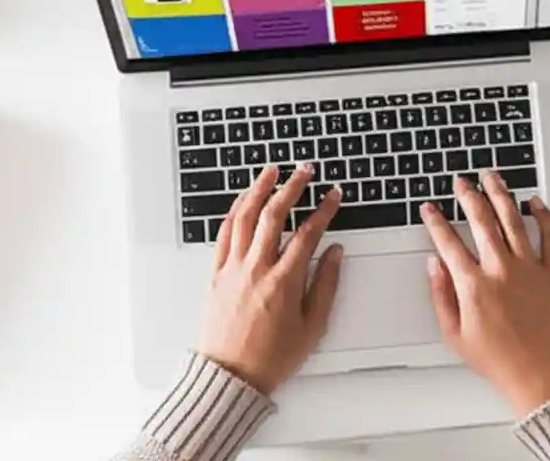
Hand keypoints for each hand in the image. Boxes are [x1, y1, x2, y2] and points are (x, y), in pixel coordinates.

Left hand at [196, 164, 343, 393]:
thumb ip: (325, 285)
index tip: (333, 195)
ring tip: (271, 172)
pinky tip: (242, 201)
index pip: (308, 233)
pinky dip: (234, 212)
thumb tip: (333, 253)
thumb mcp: (312, 327)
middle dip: (292, 187)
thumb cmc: (271, 358)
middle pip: (274, 215)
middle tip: (304, 172)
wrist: (230, 377)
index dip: (323, 209)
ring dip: (258, 189)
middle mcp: (256, 269)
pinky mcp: (215, 274)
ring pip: (245, 217)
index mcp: (283, 282)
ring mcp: (232, 269)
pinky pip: (224, 234)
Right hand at [422, 171, 549, 416]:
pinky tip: (535, 202)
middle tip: (461, 182)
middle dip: (468, 196)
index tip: (430, 209)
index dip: (435, 221)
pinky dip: (543, 216)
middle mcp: (501, 270)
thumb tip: (434, 265)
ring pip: (513, 220)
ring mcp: (529, 269)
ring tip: (492, 176)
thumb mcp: (455, 334)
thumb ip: (441, 296)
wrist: (539, 375)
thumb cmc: (499, 360)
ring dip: (500, 194)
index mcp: (474, 285)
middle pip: (482, 221)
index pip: (449, 242)